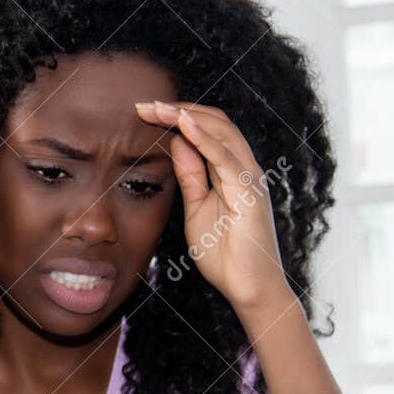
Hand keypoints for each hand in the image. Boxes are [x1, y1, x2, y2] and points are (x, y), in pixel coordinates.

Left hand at [134, 100, 293, 314]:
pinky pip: (226, 158)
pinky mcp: (249, 194)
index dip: (177, 118)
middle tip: (144, 104)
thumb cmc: (226, 255)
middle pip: (215, 124)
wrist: (249, 289)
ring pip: (221, 133)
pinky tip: (183, 125)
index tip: (145, 112)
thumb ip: (190, 177)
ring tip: (158, 107)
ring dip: (187, 117)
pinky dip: (204, 138)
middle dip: (179, 110)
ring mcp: (249, 179)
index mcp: (231, 172)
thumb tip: (176, 143)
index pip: (206, 132)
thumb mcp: (197, 209)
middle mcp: (244, 169)